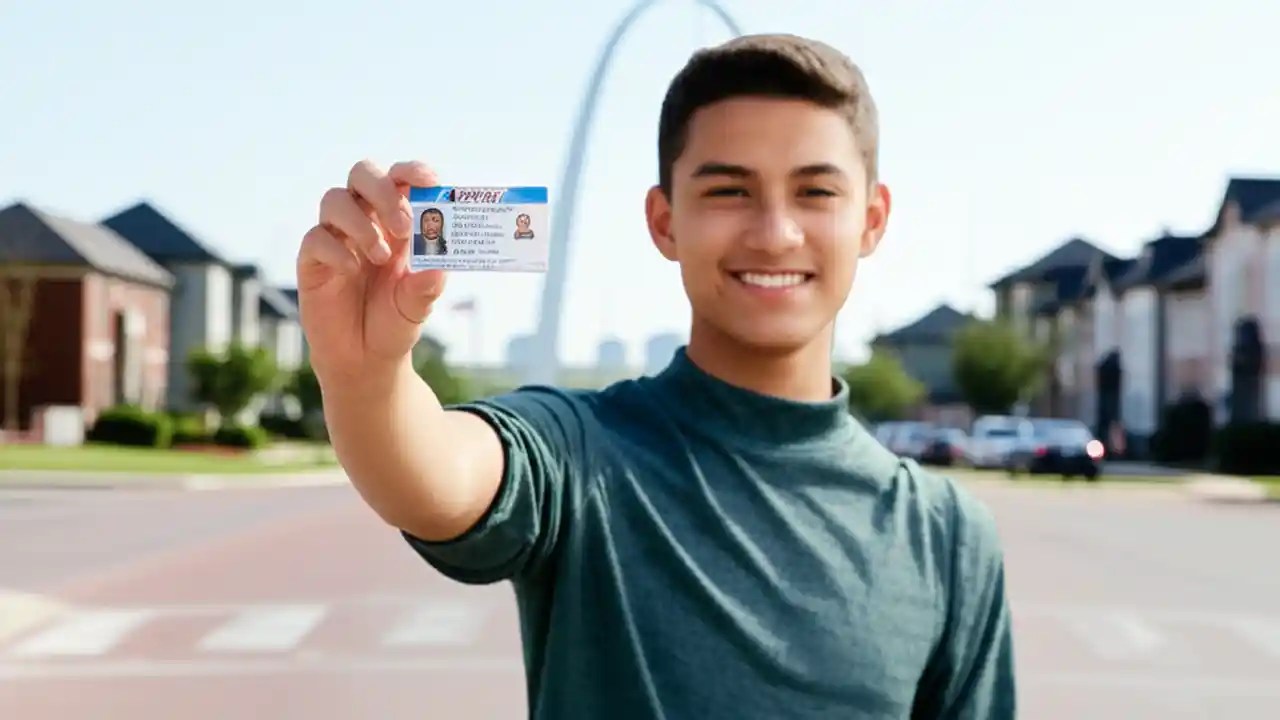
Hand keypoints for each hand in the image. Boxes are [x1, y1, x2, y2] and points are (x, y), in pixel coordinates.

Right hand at [296, 159, 445, 382]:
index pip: (401, 179)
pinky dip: (337, 250)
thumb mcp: (418, 305)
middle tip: (402, 226)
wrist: (366, 359)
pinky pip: (316, 238)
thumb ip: (427, 286)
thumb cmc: (395, 321)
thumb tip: (438, 267)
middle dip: (382, 190)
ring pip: (334, 200)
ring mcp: (336, 237)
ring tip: (381, 257)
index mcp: (397, 221)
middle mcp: (365, 221)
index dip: (412, 172)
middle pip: (363, 174)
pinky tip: (352, 272)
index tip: (429, 182)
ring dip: (360, 223)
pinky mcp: (312, 260)